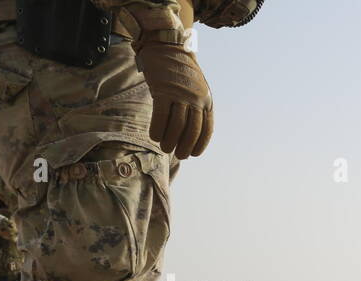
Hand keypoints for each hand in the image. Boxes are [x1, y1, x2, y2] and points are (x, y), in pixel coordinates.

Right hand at [135, 41, 213, 158]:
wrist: (168, 45)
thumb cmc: (180, 70)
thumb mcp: (196, 88)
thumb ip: (195, 106)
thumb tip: (187, 129)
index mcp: (206, 100)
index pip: (207, 128)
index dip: (200, 143)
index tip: (194, 154)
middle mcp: (196, 98)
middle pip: (192, 129)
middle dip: (185, 146)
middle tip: (179, 155)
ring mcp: (179, 94)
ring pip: (177, 125)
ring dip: (170, 140)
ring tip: (165, 148)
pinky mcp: (163, 90)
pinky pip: (161, 115)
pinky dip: (158, 129)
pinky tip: (154, 136)